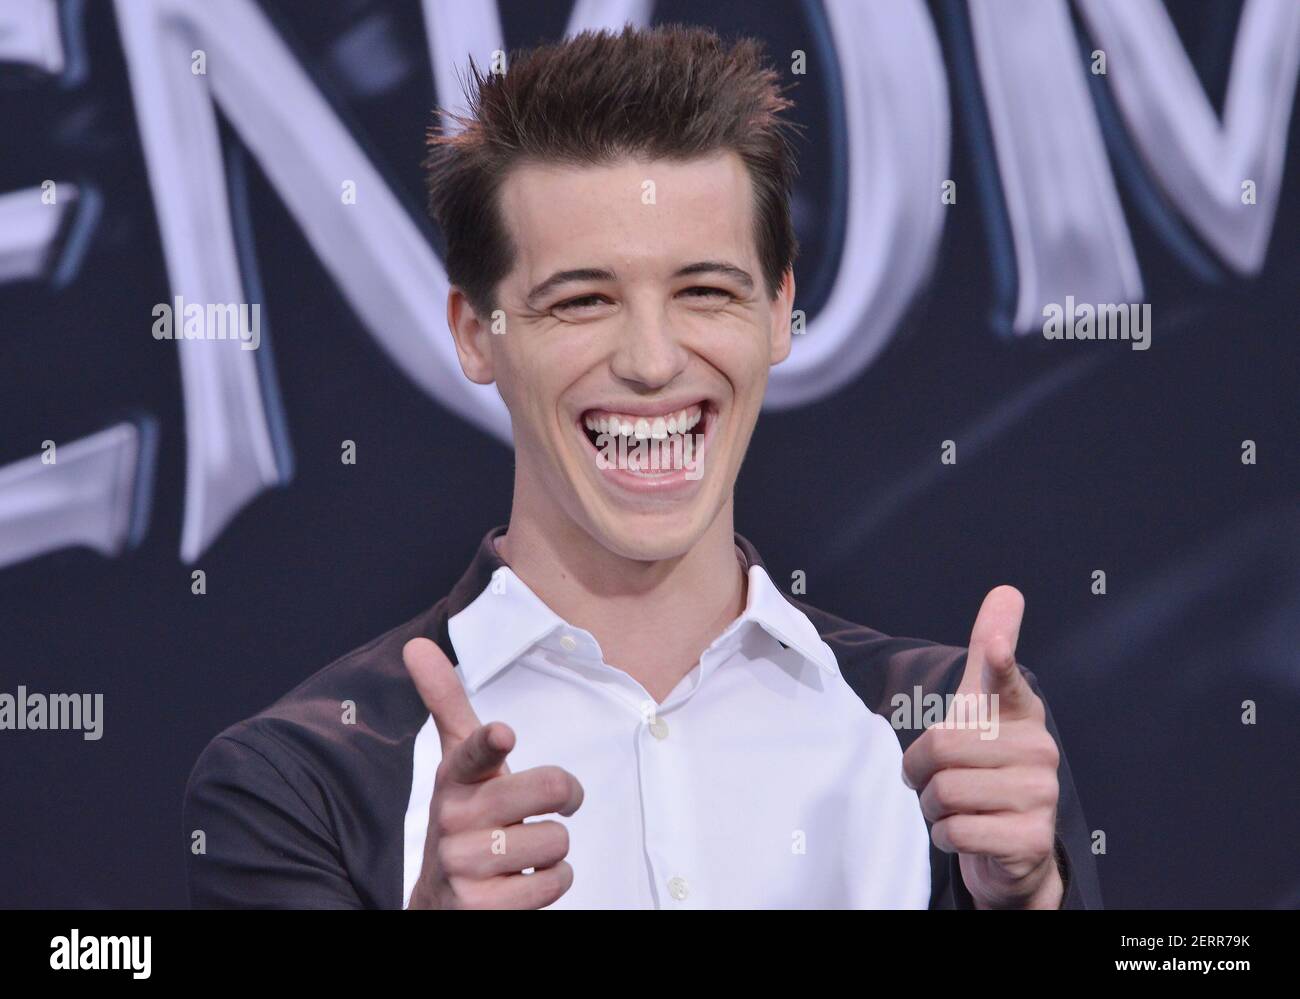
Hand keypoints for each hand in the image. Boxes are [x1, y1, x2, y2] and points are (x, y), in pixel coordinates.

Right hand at [401, 637, 583, 908]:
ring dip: (552, 848)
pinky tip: (522, 882)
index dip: (490, 743)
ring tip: (522, 852)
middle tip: (550, 804)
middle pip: (546, 787)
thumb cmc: (468, 817)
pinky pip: (554, 882)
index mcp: (453, 777)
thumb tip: (415, 644)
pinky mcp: (482, 907)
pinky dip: (552, 882)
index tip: (504, 734)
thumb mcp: (460, 763)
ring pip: (556, 840)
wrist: (444, 899)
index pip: (470, 752)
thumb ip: (447, 704)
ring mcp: (464, 867)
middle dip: (564, 796)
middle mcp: (453, 820)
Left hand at [901, 586, 1063, 908]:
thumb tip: (1007, 590)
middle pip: (940, 746)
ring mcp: (1041, 795)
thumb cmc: (986, 763)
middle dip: (921, 772)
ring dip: (933, 807)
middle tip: (937, 780)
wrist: (1012, 845)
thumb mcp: (982, 705)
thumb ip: (989, 651)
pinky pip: (958, 831)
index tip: (993, 647)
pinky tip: (967, 832)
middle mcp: (1039, 748)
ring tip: (956, 807)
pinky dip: (946, 836)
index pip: (1007, 678)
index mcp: (1021, 711)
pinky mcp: (1032, 839)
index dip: (998, 660)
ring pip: (944, 791)